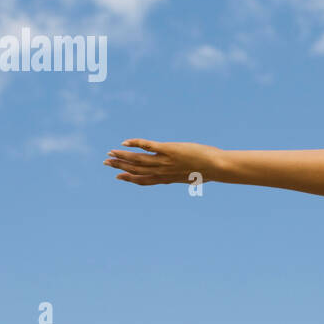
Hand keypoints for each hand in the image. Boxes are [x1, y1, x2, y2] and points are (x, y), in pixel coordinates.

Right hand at [104, 139, 220, 184]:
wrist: (217, 167)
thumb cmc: (209, 172)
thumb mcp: (194, 177)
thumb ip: (187, 177)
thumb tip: (191, 180)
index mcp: (167, 179)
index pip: (143, 180)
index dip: (129, 179)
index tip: (118, 176)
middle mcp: (162, 172)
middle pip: (136, 170)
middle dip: (120, 166)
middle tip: (106, 162)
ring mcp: (164, 161)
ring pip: (138, 160)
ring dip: (122, 156)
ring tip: (110, 153)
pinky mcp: (169, 150)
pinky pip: (148, 146)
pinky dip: (135, 144)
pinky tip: (126, 142)